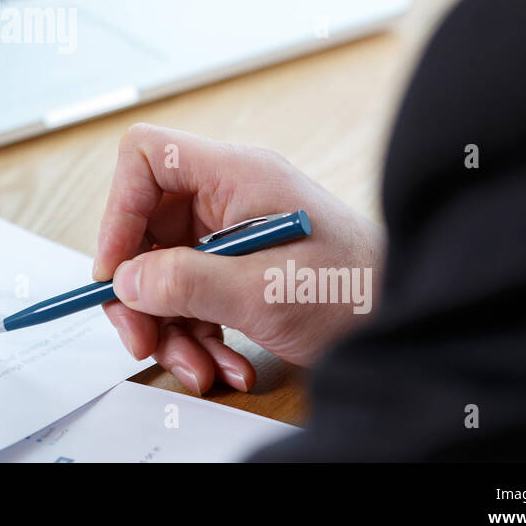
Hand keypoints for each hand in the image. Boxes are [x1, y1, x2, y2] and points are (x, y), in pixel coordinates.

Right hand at [95, 124, 383, 393]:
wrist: (409, 320)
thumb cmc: (356, 289)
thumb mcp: (264, 292)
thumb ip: (187, 283)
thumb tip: (127, 282)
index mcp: (236, 174)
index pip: (146, 158)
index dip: (119, 209)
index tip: (116, 269)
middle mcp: (229, 195)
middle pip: (147, 227)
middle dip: (141, 291)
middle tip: (142, 340)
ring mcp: (234, 231)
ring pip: (165, 270)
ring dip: (171, 326)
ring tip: (198, 367)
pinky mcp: (241, 266)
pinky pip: (192, 294)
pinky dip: (197, 334)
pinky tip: (224, 364)